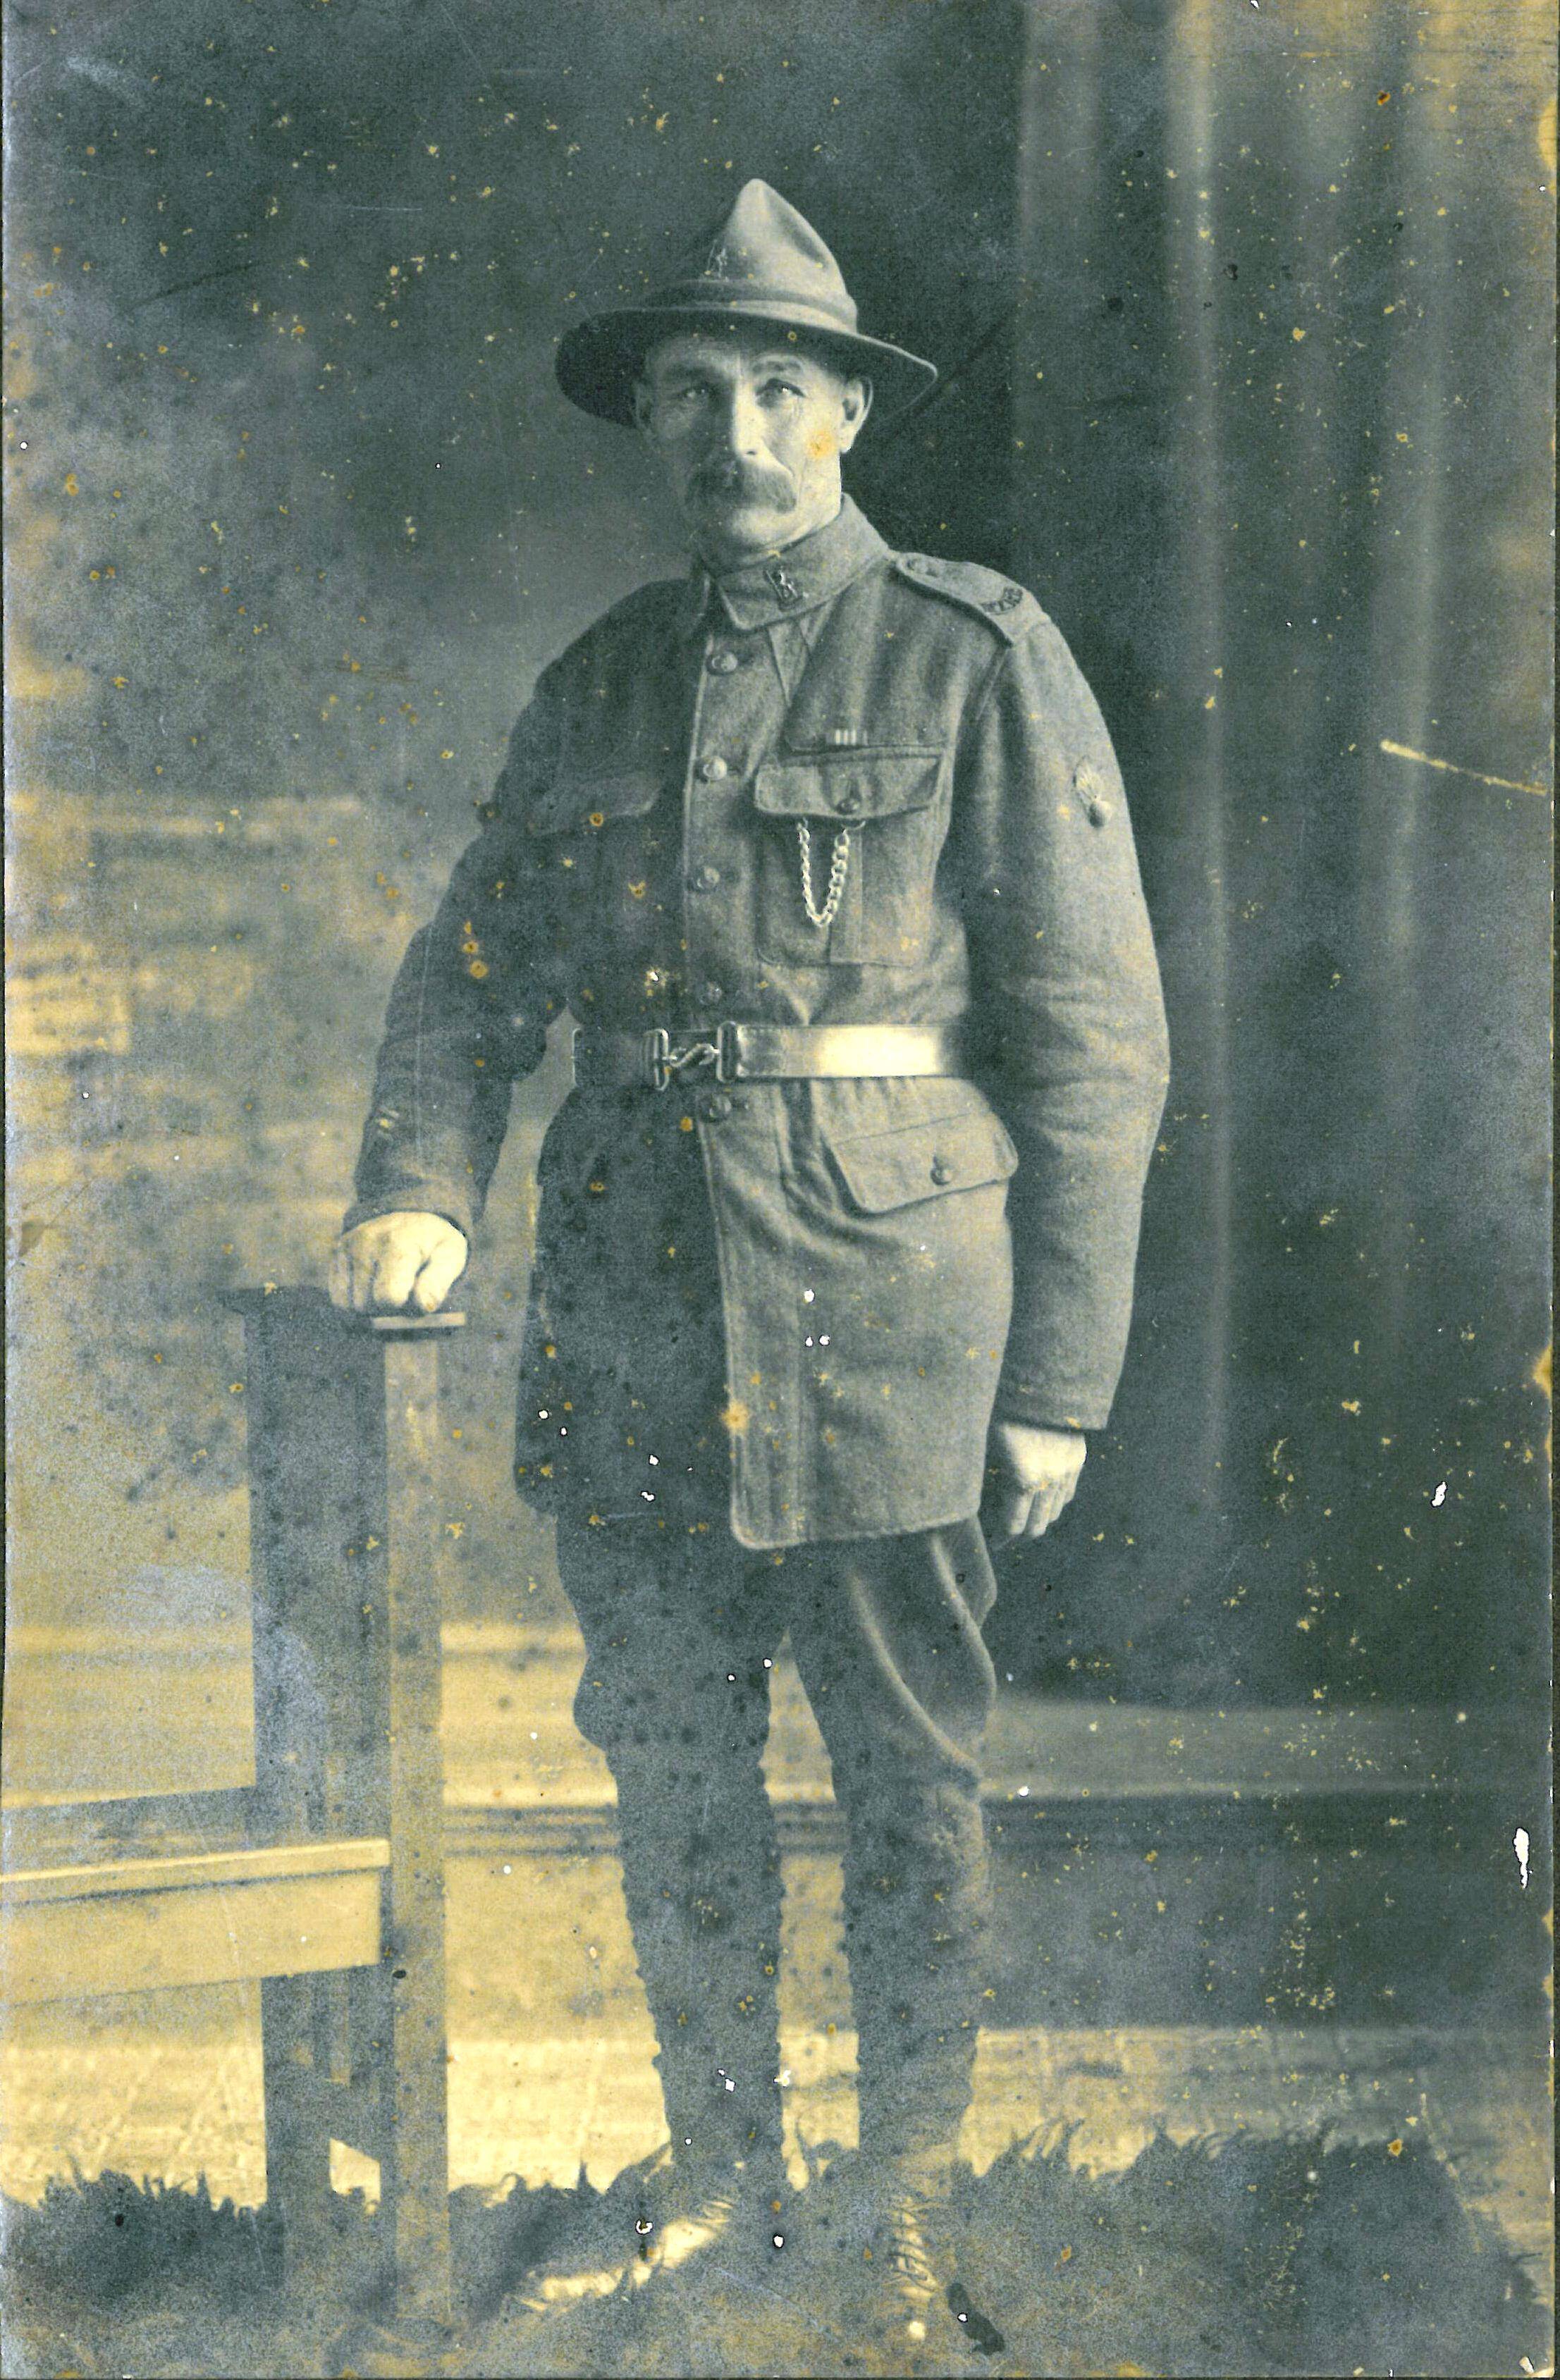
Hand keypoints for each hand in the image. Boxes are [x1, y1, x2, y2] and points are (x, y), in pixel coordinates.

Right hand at [328, 1211, 468, 1314]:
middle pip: (367, 1306)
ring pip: (349, 1306)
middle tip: (403, 1289)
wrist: (412, 1216)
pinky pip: (338, 1298)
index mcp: (398, 1243)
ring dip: (370, 1306)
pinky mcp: (337, 1252)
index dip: (404, 1306)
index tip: (415, 1294)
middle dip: (386, 1308)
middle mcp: (366, 1242)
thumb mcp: (449, 1257)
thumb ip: (437, 1283)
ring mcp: (348, 1246)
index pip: (388, 1297)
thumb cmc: (433, 1243)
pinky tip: (372, 1285)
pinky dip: (355, 1300)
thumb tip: (422, 1306)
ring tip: (387, 1286)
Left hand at [987, 1421, 1086, 1539]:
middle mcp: (1050, 1480)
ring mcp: (1068, 1470)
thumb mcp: (986, 1446)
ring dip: (1039, 1518)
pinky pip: (1068, 1492)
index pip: (1014, 1527)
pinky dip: (1054, 1500)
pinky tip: (1041, 1496)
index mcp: (1023, 1480)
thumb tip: (982, 1502)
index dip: (1001, 1539)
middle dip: (1020, 1535)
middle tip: (1006, 1536)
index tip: (993, 1543)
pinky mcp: (1078, 1458)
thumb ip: (989, 1478)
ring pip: (1056, 1511)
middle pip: (1038, 1526)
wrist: (1040, 1378)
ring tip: (1023, 1516)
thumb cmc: (1001, 1410)